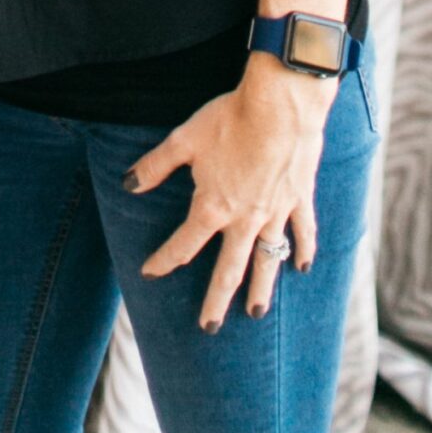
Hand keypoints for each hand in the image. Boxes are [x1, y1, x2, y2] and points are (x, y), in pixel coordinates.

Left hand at [123, 55, 335, 329]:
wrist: (281, 106)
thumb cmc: (230, 119)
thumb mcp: (184, 140)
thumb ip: (156, 166)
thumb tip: (128, 184)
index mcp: (213, 207)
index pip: (184, 243)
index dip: (164, 259)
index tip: (150, 272)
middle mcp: (244, 219)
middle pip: (228, 269)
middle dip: (216, 300)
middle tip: (209, 327)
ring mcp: (275, 213)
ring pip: (267, 260)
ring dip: (260, 288)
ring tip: (255, 312)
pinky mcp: (299, 199)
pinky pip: (303, 232)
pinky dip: (303, 250)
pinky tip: (302, 267)